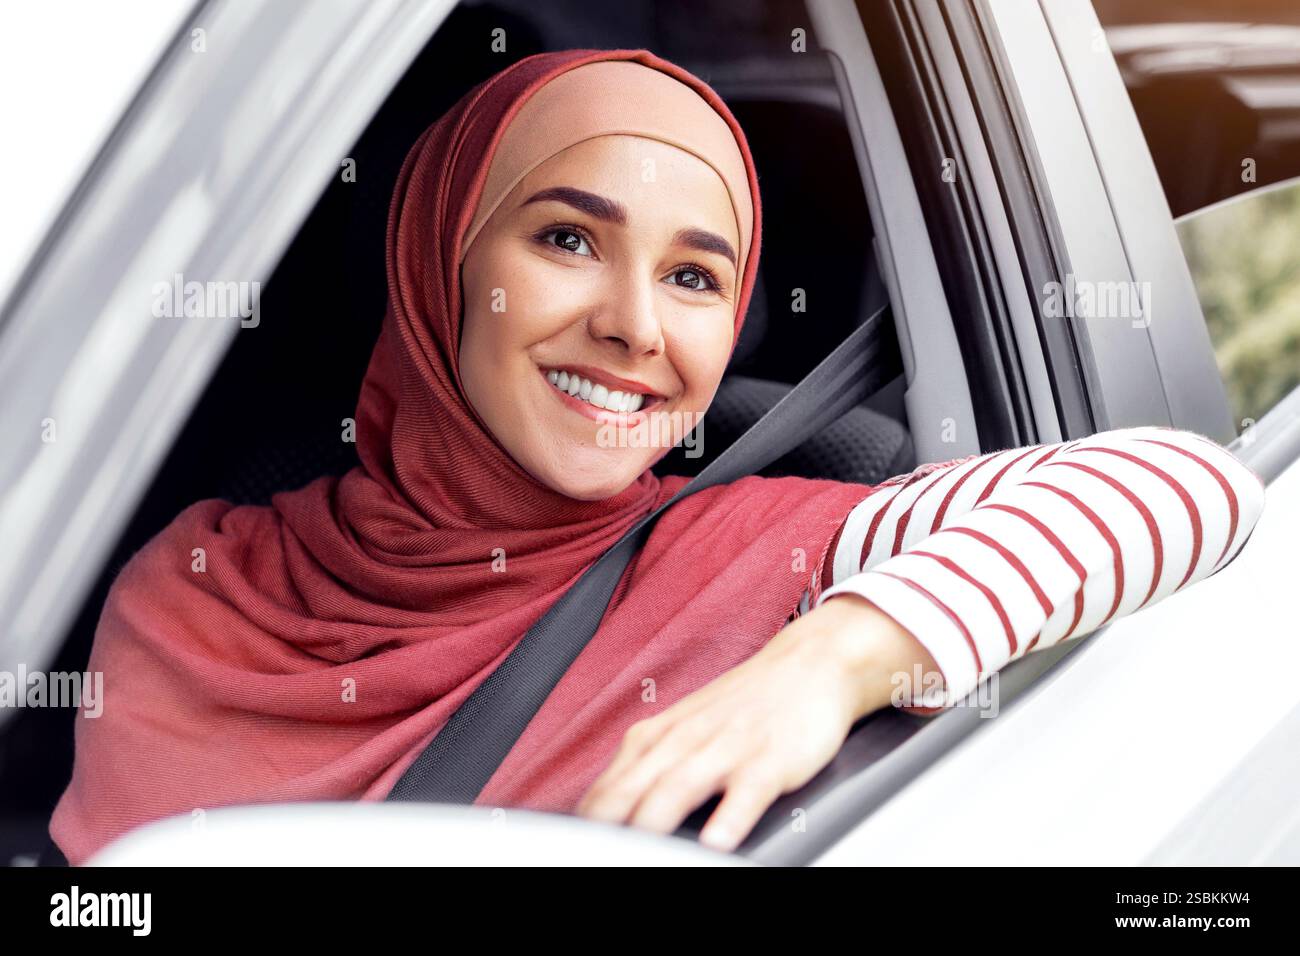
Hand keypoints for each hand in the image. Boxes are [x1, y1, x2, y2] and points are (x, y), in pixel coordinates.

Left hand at [574, 594, 935, 851]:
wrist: (809, 663)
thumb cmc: (743, 706)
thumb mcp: (684, 730)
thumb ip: (646, 770)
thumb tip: (603, 815)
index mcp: (657, 737)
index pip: (607, 790)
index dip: (588, 824)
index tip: (575, 850)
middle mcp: (684, 742)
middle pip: (633, 791)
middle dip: (608, 830)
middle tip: (595, 856)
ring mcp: (727, 749)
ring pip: (678, 789)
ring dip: (655, 824)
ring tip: (643, 856)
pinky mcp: (770, 759)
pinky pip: (746, 792)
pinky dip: (729, 818)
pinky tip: (717, 843)